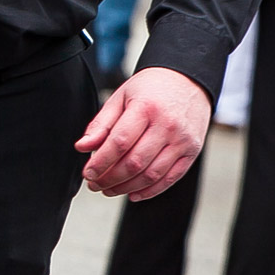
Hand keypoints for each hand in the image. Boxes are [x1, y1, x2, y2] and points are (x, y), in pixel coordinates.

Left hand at [76, 66, 210, 200]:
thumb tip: (82, 148)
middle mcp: (167, 125)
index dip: (101, 162)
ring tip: (109, 190)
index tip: (88, 173)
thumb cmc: (149, 89)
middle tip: (95, 185)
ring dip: (127, 188)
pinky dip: (150, 191)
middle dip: (110, 179)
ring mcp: (182, 140)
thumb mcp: (121, 97)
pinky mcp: (192, 152)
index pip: (119, 142)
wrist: (187, 80)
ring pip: (152, 174)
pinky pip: (170, 178)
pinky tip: (133, 194)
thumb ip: (101, 124)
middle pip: (135, 162)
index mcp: (146, 108)